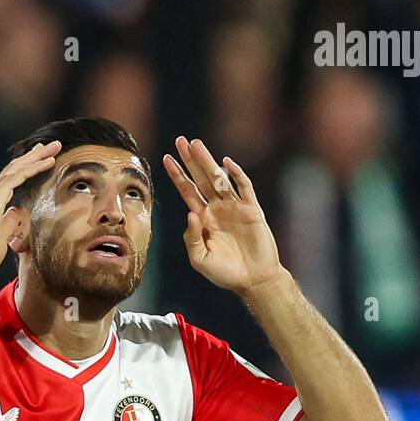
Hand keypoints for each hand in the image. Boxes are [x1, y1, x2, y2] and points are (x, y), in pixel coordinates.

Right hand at [0, 141, 61, 274]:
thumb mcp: (1, 237)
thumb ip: (8, 224)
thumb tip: (16, 213)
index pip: (11, 179)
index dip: (26, 167)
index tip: (38, 159)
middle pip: (16, 168)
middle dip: (34, 156)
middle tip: (50, 146)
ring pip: (19, 167)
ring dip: (38, 156)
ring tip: (55, 146)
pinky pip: (20, 175)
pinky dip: (35, 167)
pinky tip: (49, 161)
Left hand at [163, 136, 282, 294]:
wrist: (253, 280)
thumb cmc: (225, 273)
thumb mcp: (200, 259)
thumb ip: (191, 238)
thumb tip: (190, 213)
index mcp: (203, 219)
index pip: (187, 191)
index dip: (178, 175)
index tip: (166, 158)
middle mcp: (217, 208)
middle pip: (201, 178)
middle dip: (191, 160)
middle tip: (181, 140)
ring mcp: (235, 207)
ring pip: (219, 178)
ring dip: (208, 161)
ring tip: (196, 144)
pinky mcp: (251, 209)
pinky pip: (243, 187)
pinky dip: (236, 174)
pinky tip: (226, 162)